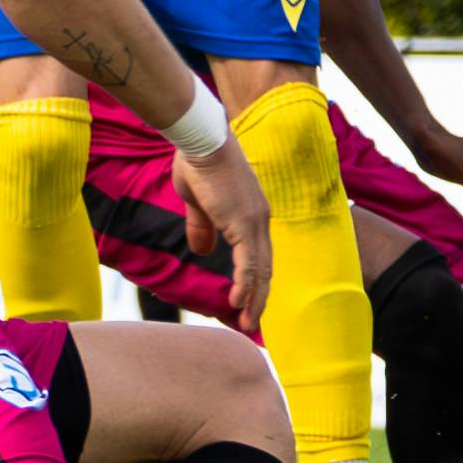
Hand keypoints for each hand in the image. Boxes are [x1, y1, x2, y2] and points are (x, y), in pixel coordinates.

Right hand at [178, 134, 272, 320]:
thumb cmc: (197, 162)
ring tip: (247, 323)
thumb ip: (203, 226)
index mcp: (252, 213)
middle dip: (259, 297)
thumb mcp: (198, 202)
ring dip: (254, 299)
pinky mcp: (244, 223)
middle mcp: (260, 219)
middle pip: (265, 267)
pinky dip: (245, 285)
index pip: (259, 255)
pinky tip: (239, 303)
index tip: (247, 301)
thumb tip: (203, 251)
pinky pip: (248, 263)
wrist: (201, 139)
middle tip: (252, 322)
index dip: (254, 280)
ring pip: (260, 270)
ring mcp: (255, 221)